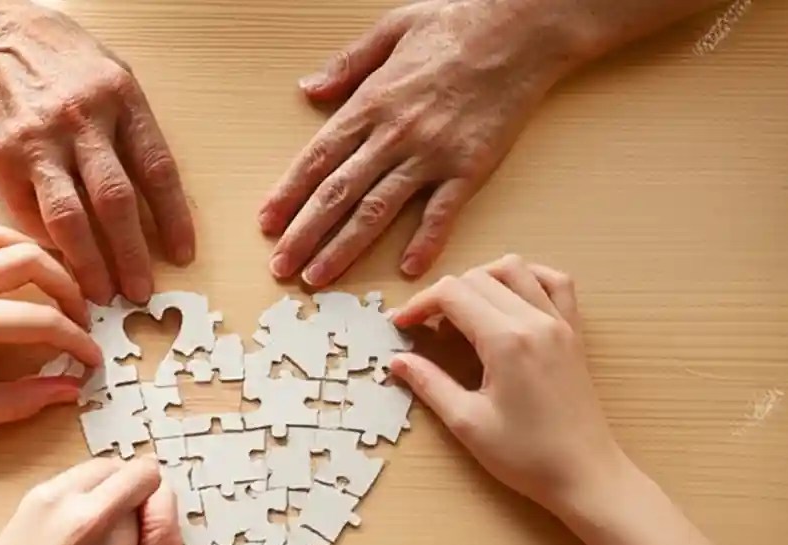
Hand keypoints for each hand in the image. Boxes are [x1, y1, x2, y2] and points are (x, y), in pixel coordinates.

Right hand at [0, 0, 194, 303]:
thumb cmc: (55, 53)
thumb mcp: (111, 73)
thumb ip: (132, 129)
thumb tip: (155, 196)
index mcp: (120, 97)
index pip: (158, 170)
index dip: (174, 220)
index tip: (183, 256)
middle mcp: (81, 120)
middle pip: (116, 202)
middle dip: (132, 256)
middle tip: (141, 293)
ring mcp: (37, 139)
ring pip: (69, 217)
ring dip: (88, 264)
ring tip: (100, 295)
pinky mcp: (0, 155)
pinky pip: (28, 211)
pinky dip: (46, 243)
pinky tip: (59, 265)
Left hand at [0, 223, 100, 441]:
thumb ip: (19, 401)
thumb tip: (68, 389)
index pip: (43, 321)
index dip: (78, 341)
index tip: (93, 362)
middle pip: (33, 265)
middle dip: (70, 291)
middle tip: (84, 322)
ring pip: (5, 240)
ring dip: (41, 258)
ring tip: (60, 288)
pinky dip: (2, 242)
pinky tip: (17, 265)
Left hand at [0, 457, 180, 544]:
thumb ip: (162, 544)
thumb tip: (164, 498)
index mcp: (95, 521)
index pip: (150, 476)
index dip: (155, 509)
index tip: (139, 544)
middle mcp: (67, 494)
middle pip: (126, 467)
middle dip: (134, 498)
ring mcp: (44, 491)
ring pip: (101, 470)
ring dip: (111, 496)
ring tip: (95, 544)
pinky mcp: (31, 495)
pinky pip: (77, 479)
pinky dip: (88, 498)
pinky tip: (74, 539)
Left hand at [261, 1, 575, 286]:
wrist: (521, 29)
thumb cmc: (457, 24)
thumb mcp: (391, 28)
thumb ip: (347, 63)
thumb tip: (308, 88)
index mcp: (370, 103)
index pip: (317, 159)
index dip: (288, 194)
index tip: (266, 223)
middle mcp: (394, 134)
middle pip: (338, 193)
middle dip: (304, 234)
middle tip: (280, 267)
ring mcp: (431, 154)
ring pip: (377, 210)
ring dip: (344, 248)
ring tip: (319, 277)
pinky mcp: (469, 167)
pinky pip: (441, 212)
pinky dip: (425, 242)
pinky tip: (406, 269)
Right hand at [389, 255, 626, 514]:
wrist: (586, 475)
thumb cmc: (527, 456)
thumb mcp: (467, 423)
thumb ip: (430, 384)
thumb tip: (397, 361)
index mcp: (506, 341)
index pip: (453, 294)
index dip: (419, 304)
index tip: (401, 325)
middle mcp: (535, 320)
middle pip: (478, 277)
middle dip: (443, 294)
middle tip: (425, 327)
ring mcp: (559, 323)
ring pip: (515, 268)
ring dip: (481, 278)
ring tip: (463, 311)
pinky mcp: (573, 333)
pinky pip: (554, 283)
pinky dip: (528, 278)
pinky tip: (509, 298)